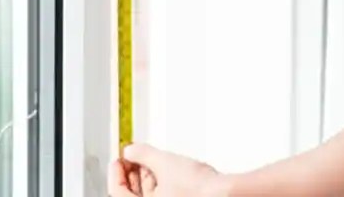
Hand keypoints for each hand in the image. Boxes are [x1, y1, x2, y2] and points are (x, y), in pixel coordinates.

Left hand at [109, 143, 232, 196]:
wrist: (227, 195)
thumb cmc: (199, 189)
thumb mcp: (165, 162)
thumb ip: (143, 154)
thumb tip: (130, 150)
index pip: (118, 193)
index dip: (115, 172)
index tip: (118, 159)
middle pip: (133, 195)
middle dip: (131, 173)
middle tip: (131, 156)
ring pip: (150, 195)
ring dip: (146, 176)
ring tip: (147, 159)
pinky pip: (164, 195)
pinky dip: (160, 182)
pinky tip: (164, 169)